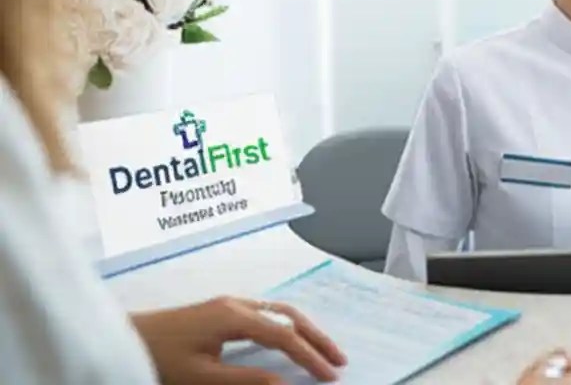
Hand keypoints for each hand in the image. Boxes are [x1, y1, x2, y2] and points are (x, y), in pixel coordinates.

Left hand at [131, 296, 346, 384]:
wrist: (120, 338)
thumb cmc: (158, 359)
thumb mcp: (202, 379)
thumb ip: (246, 381)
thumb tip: (285, 384)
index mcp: (235, 317)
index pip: (286, 336)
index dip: (311, 357)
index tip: (332, 377)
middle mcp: (236, 304)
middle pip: (290, 315)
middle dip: (318, 337)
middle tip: (340, 360)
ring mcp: (227, 304)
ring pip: (279, 310)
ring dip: (304, 330)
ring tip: (321, 350)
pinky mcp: (219, 310)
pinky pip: (265, 312)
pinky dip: (286, 325)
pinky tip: (289, 338)